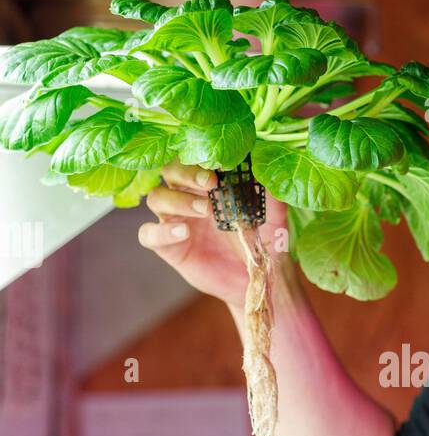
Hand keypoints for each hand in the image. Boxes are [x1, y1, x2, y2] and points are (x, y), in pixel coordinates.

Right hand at [137, 160, 291, 310]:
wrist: (256, 279)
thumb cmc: (262, 243)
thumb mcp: (273, 218)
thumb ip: (271, 195)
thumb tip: (269, 167)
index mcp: (208, 183)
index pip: (193, 158)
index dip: (202, 156)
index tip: (222, 163)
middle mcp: (187, 196)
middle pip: (169, 171)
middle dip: (187, 173)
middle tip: (210, 183)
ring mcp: (175, 220)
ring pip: (157, 198)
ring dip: (177, 199)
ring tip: (205, 210)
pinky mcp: (168, 246)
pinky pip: (149, 235)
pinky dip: (161, 231)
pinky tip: (182, 232)